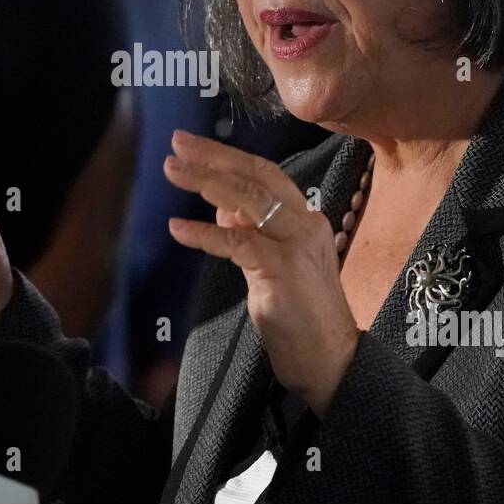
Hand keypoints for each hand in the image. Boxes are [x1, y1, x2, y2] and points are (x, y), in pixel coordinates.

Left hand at [163, 130, 358, 416]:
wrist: (331, 360)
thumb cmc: (301, 317)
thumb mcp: (273, 266)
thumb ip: (252, 234)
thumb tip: (222, 209)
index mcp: (306, 219)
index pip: (265, 174)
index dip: (227, 156)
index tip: (192, 144)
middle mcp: (306, 224)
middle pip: (256, 176)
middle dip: (213, 157)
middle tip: (176, 143)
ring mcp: (297, 245)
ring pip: (248, 200)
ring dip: (205, 182)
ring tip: (172, 171)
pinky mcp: (283, 270)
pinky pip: (237, 243)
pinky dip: (204, 233)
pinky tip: (178, 228)